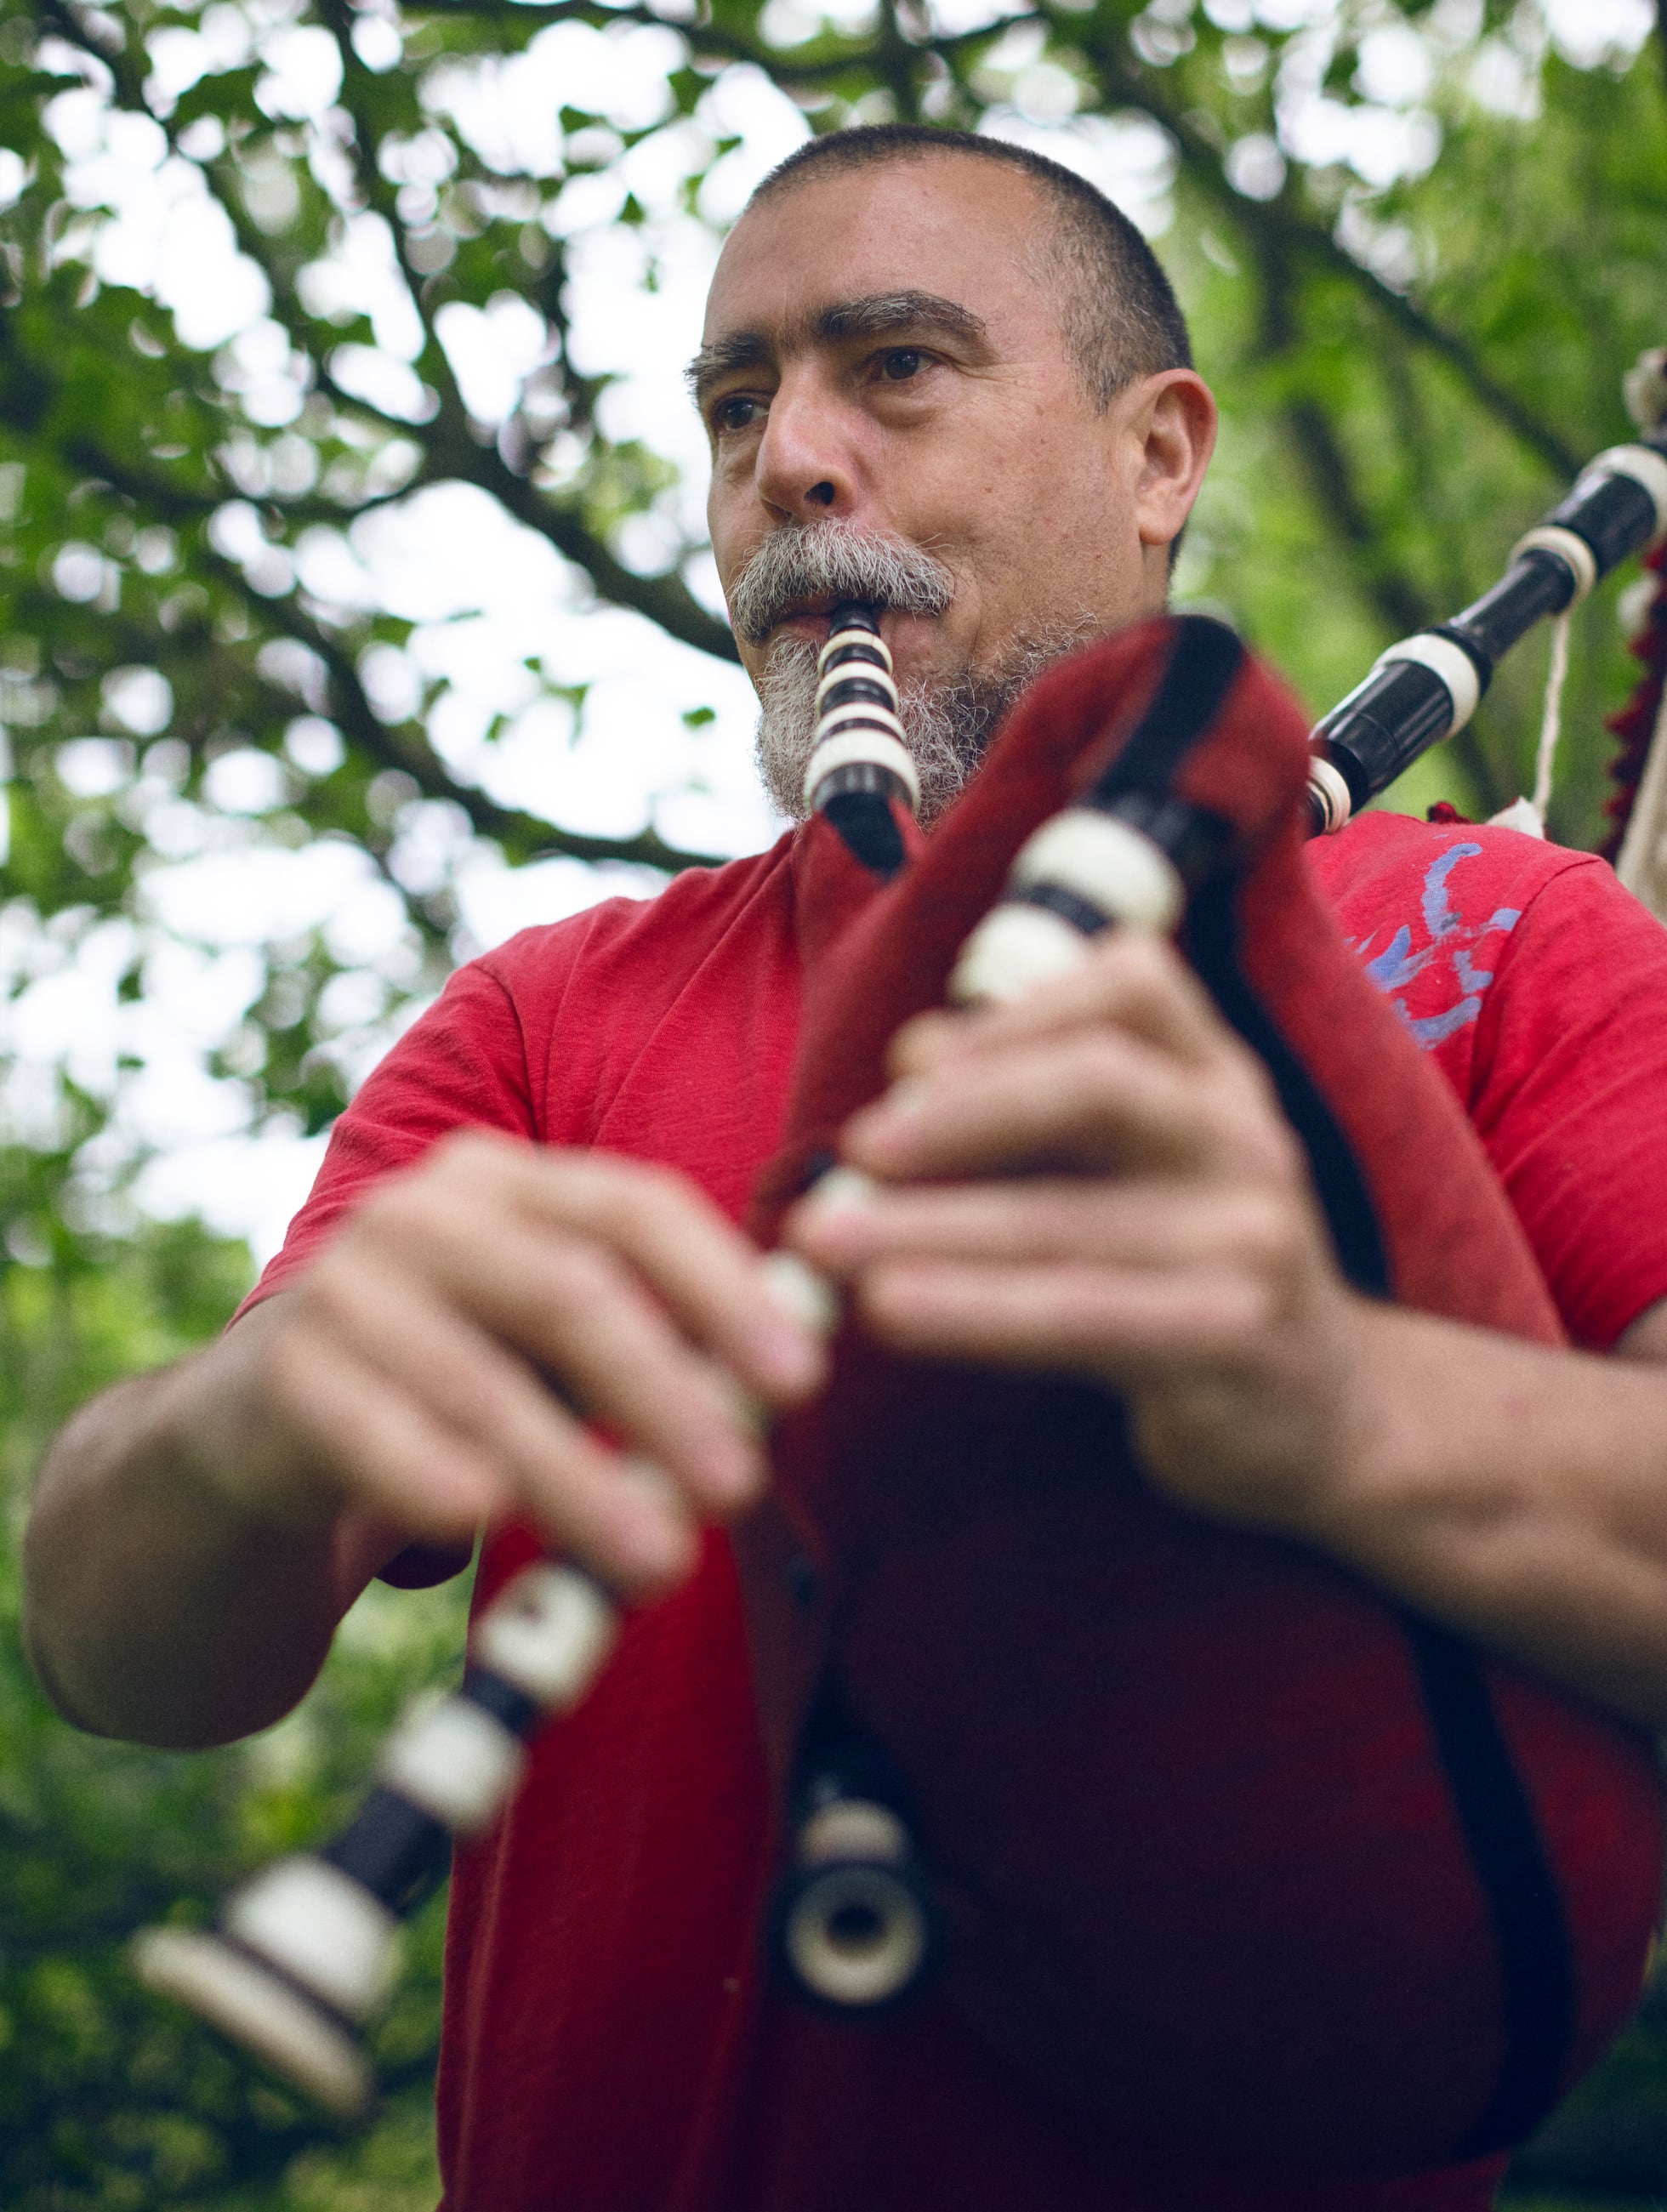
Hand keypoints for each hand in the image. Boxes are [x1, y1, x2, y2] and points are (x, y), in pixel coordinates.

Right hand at [183, 1132, 825, 1597]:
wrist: (257, 1429)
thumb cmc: (450, 1377)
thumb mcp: (549, 1342)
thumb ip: (655, 1344)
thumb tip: (787, 1386)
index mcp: (508, 1180)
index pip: (636, 1207)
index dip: (725, 1289)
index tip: (801, 1379)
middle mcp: (423, 1211)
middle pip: (568, 1291)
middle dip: (665, 1395)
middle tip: (739, 1488)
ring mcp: (342, 1284)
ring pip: (480, 1382)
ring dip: (578, 1477)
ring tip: (658, 1561)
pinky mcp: (279, 1373)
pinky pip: (368, 1429)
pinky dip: (429, 1472)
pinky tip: (482, 1519)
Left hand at [786, 928, 1371, 1538]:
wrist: (1326, 1416)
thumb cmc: (1183, 1271)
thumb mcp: (1127, 1169)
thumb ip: (1031, 1106)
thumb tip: (908, 1055)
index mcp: (1217, 1075)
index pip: (1131, 983)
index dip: (1014, 1010)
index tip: (909, 1059)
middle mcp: (1246, 1141)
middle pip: (1099, 1083)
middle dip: (961, 1111)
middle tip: (856, 1149)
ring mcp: (1253, 1243)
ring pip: (1069, 1220)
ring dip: (931, 1227)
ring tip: (825, 1243)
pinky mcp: (1235, 1344)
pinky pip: (1082, 1318)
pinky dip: (974, 1312)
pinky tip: (891, 1314)